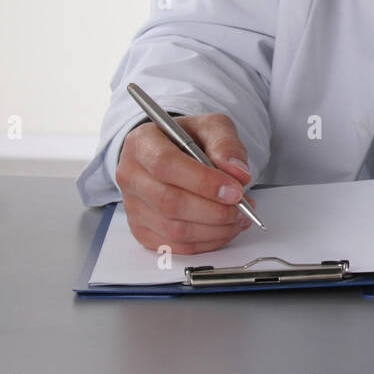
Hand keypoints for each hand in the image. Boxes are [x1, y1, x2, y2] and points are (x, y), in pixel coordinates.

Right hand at [116, 113, 255, 252]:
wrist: (175, 153)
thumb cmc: (190, 139)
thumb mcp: (212, 127)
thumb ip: (226, 144)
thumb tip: (237, 173)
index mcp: (141, 142)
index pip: (165, 164)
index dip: (203, 181)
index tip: (235, 190)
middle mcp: (130, 175)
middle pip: (169, 202)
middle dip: (214, 211)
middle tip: (243, 208)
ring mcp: (132, 206)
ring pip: (173, 229)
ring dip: (214, 230)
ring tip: (239, 218)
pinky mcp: (141, 229)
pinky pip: (174, 246)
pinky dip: (206, 242)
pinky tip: (224, 230)